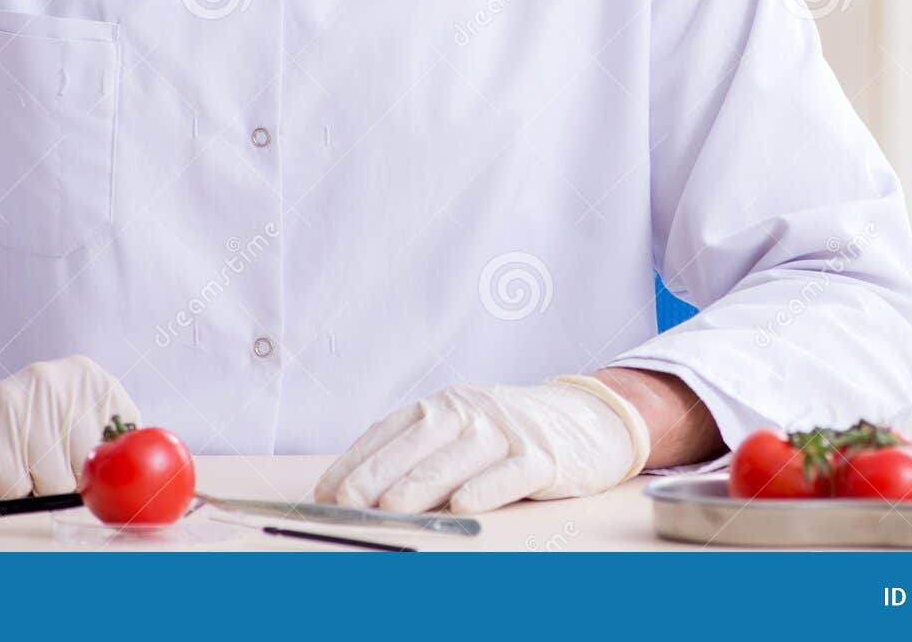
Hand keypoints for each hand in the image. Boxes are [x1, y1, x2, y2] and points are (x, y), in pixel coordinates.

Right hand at [0, 355, 138, 498]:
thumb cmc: (27, 428)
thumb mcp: (75, 417)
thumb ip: (110, 439)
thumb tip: (145, 477)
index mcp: (89, 377)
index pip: (123, 439)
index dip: (107, 467)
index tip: (93, 471)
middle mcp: (56, 380)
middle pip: (87, 466)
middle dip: (68, 479)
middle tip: (45, 462)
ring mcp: (17, 400)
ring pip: (53, 481)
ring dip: (36, 486)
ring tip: (21, 460)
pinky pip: (16, 488)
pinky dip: (9, 490)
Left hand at [313, 374, 650, 514]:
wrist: (585, 418)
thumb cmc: (508, 433)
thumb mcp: (461, 431)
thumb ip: (419, 455)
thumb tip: (362, 492)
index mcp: (444, 404)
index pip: (390, 430)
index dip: (356, 460)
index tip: (326, 491)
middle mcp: (471, 410)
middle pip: (419, 441)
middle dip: (378, 473)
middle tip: (346, 502)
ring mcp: (507, 430)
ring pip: (458, 457)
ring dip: (421, 482)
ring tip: (390, 506)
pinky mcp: (542, 454)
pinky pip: (510, 472)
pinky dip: (486, 488)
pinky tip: (464, 504)